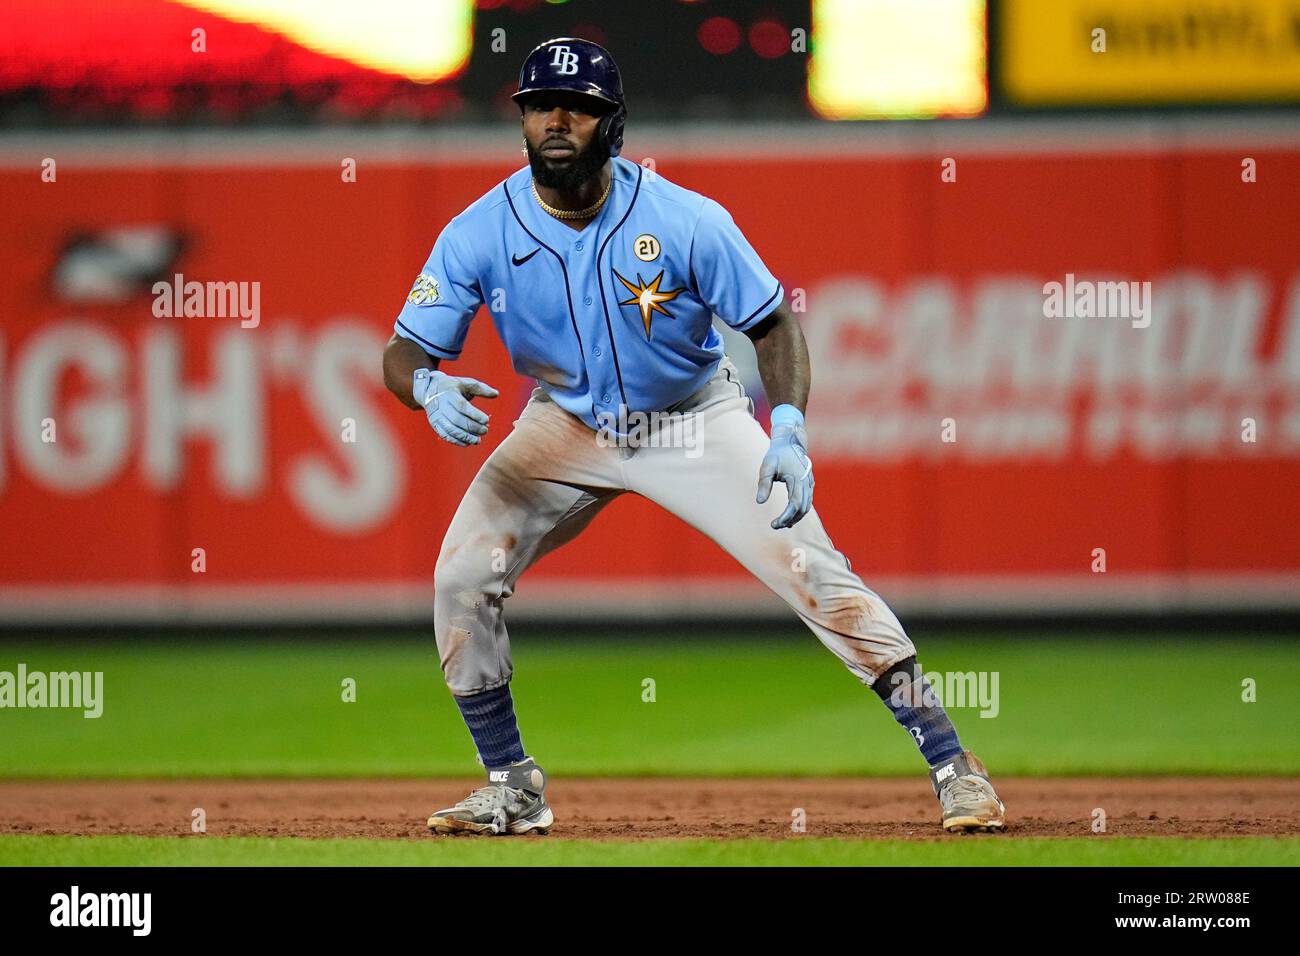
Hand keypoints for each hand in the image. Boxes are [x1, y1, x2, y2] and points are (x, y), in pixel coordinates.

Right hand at [412, 368, 498, 445]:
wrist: (429, 390)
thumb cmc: (452, 386)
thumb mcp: (465, 383)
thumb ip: (481, 388)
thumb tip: (496, 394)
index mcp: (449, 394)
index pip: (462, 406)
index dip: (475, 415)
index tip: (487, 420)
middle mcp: (441, 406)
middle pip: (457, 420)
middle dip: (473, 427)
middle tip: (485, 431)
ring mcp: (436, 416)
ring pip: (451, 430)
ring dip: (466, 437)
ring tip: (478, 440)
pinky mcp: (435, 424)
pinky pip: (445, 435)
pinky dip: (457, 441)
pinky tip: (468, 443)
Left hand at [756, 404, 813, 528]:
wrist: (790, 442)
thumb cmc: (777, 454)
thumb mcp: (767, 466)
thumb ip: (763, 484)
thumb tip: (759, 502)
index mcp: (798, 478)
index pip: (795, 504)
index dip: (786, 517)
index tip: (774, 524)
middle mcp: (807, 482)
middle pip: (802, 509)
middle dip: (789, 520)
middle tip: (774, 525)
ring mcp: (810, 484)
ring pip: (806, 507)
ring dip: (795, 517)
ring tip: (781, 524)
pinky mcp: (809, 485)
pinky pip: (806, 502)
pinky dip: (799, 511)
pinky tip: (789, 518)